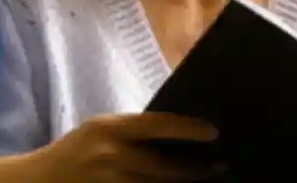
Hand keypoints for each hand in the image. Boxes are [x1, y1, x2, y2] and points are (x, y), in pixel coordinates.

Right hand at [20, 112, 225, 182]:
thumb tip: (179, 134)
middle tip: (220, 168)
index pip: (158, 125)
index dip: (189, 129)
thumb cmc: (75, 152)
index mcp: (109, 129)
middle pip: (163, 167)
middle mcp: (109, 156)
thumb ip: (133, 133)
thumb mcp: (100, 131)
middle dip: (195, 171)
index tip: (214, 133)